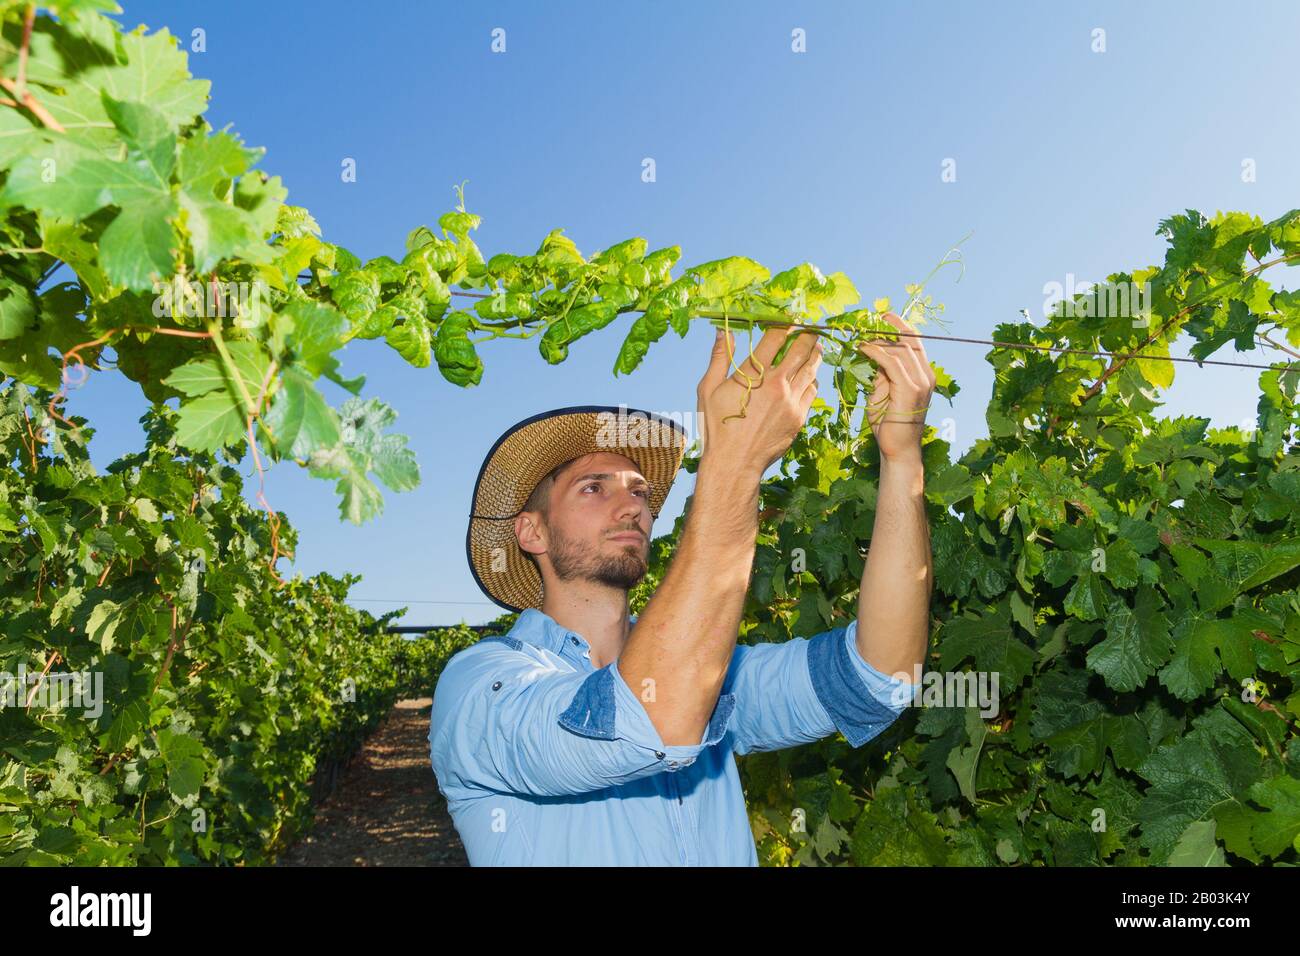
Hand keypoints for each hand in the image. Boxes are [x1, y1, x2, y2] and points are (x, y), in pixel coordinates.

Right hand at [695, 325, 822, 480]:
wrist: (734, 462)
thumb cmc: (716, 426)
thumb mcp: (708, 389)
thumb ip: (719, 358)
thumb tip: (723, 331)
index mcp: (753, 373)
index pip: (776, 337)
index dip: (786, 323)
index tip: (790, 318)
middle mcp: (776, 383)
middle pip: (800, 348)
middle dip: (807, 334)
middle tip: (811, 326)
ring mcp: (791, 400)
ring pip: (811, 368)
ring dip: (815, 353)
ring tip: (817, 345)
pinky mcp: (799, 417)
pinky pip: (812, 391)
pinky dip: (813, 379)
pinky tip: (810, 376)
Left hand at [856, 312, 935, 462]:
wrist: (897, 449)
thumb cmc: (888, 424)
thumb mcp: (883, 392)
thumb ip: (882, 374)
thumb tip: (872, 356)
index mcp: (923, 375)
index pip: (916, 343)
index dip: (901, 326)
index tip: (885, 316)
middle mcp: (926, 376)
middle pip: (910, 341)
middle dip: (889, 328)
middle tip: (869, 322)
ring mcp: (921, 383)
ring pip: (901, 350)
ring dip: (878, 342)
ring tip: (860, 341)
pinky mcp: (910, 390)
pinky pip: (892, 363)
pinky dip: (877, 353)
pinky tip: (864, 350)